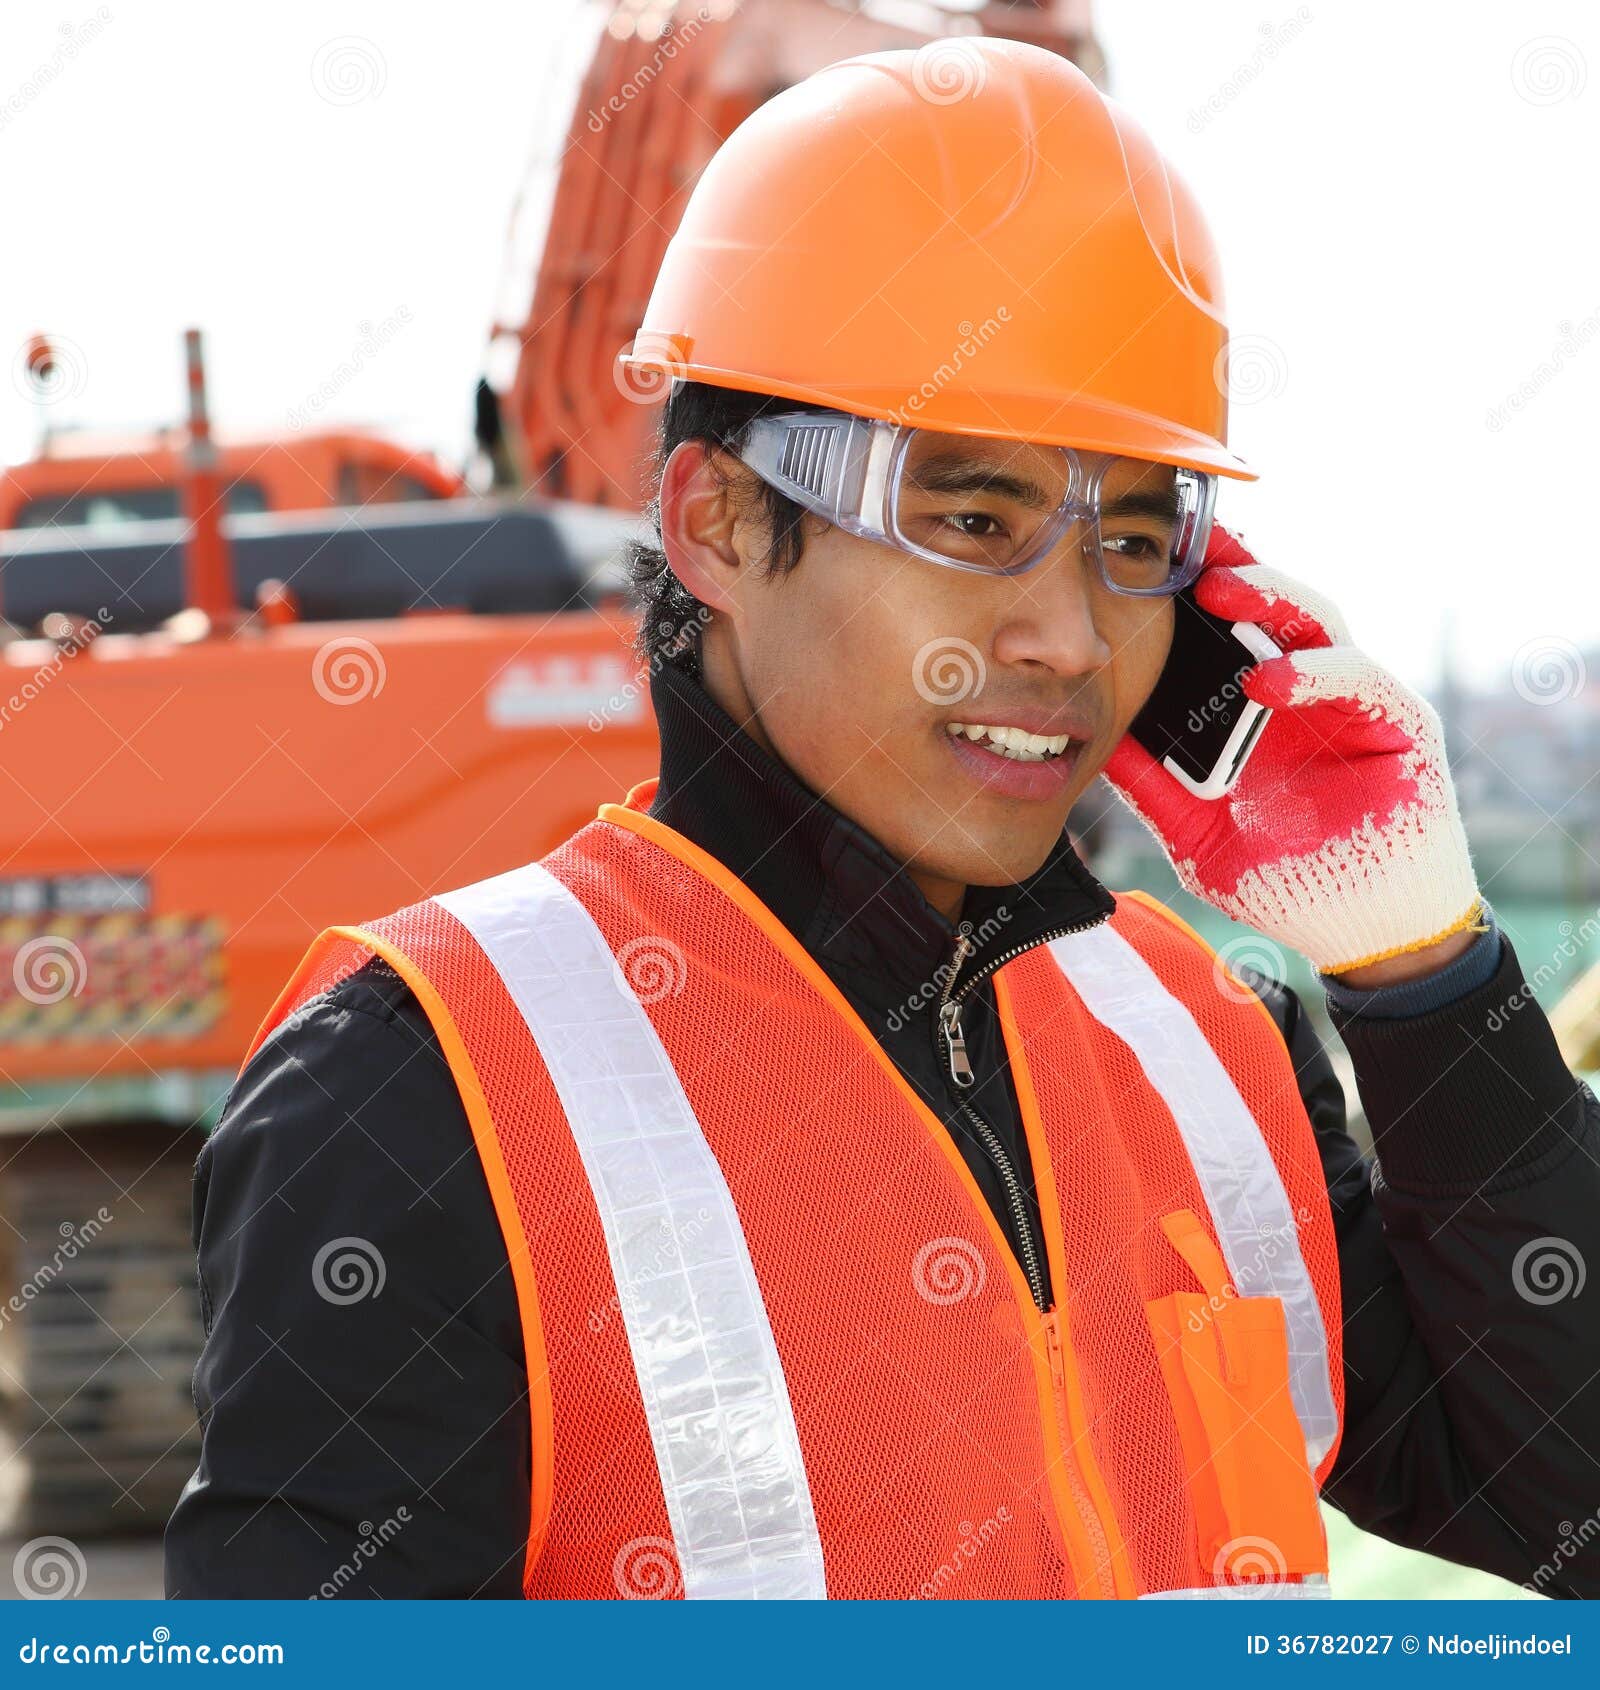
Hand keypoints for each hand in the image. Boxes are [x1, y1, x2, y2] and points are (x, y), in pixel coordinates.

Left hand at [1101, 526, 1483, 973]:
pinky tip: (1267, 682)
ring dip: (1270, 599)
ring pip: (1318, 623)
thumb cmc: (1291, 883)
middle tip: (1183, 544)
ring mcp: (1356, 703)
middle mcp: (1310, 693)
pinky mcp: (1401, 725)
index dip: (1197, 589)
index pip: (1230, 630)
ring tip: (1219, 590)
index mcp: (1262, 710)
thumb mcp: (1196, 833)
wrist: (1365, 935)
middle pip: (1273, 607)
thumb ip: (1151, 787)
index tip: (1148, 558)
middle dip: (1231, 568)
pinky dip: (1314, 672)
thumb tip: (1091, 740)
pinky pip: (1359, 680)